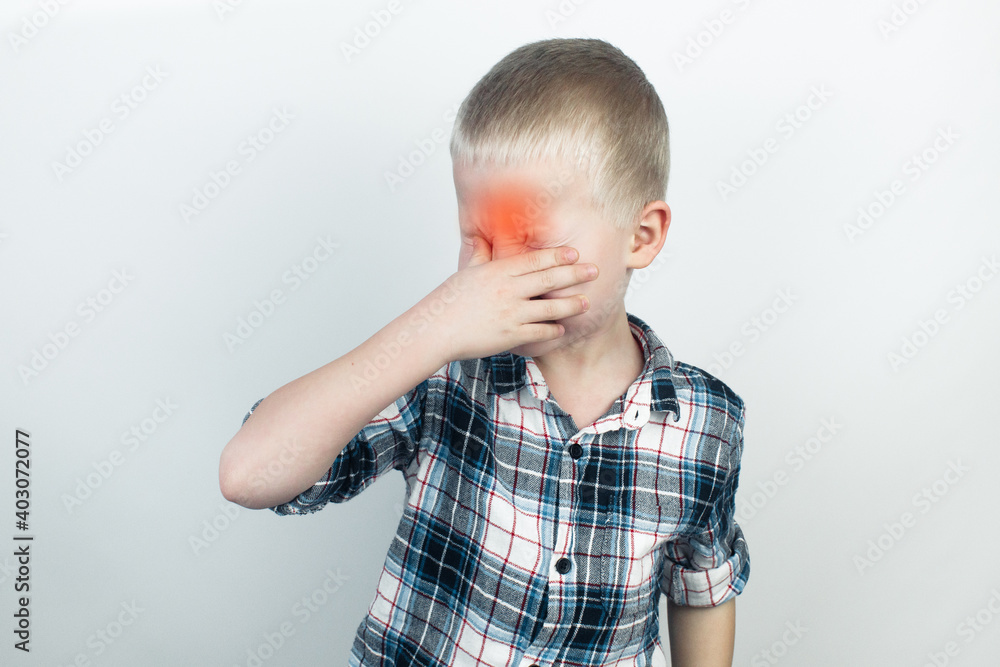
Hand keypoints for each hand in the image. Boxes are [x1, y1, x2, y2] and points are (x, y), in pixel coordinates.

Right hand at [422, 235, 598, 361]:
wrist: (436, 329)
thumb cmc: (449, 301)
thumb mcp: (466, 271)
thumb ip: (481, 255)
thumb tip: (480, 235)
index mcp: (498, 271)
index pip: (536, 260)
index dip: (559, 256)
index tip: (575, 254)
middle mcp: (508, 290)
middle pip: (550, 279)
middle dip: (576, 274)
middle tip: (594, 271)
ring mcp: (511, 313)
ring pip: (551, 307)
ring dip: (572, 305)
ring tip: (586, 302)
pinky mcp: (511, 335)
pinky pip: (540, 332)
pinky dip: (554, 330)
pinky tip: (562, 328)